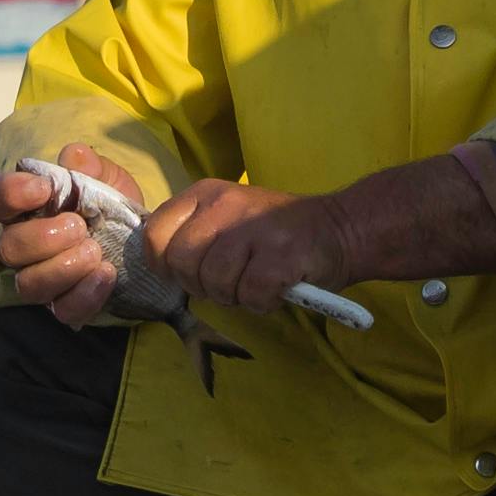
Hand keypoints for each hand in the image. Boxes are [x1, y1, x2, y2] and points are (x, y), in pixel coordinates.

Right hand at [0, 146, 143, 330]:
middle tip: (79, 226)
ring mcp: (43, 279)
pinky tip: (107, 274)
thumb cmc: (113, 208)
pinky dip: (85, 294)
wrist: (143, 244)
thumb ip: (92, 166)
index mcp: (26, 208)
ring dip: (61, 268)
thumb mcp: (109, 179)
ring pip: (28, 284)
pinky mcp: (67, 304)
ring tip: (95, 250)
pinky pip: (63, 310)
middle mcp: (25, 246)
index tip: (44, 188)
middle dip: (42, 237)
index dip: (11, 193)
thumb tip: (75, 156)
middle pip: (7, 248)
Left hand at [145, 176, 356, 314]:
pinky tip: (277, 287)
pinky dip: (263, 301)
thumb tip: (161, 267)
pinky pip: (251, 294)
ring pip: (215, 282)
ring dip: (236, 295)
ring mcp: (253, 228)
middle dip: (203, 285)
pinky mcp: (280, 254)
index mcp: (204, 194)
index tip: (189, 273)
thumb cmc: (277, 232)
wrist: (341, 227)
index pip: (154, 236)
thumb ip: (192, 234)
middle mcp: (224, 205)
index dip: (165, 265)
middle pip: (182, 264)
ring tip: (257, 282)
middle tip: (231, 282)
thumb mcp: (227, 218)